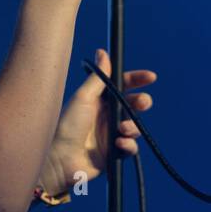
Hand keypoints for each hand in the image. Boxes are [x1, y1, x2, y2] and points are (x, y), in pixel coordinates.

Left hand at [40, 47, 156, 197]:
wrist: (59, 159)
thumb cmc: (66, 125)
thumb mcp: (83, 97)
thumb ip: (98, 77)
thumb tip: (103, 52)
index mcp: (99, 100)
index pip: (123, 85)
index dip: (137, 79)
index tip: (150, 77)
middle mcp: (107, 115)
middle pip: (133, 104)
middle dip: (142, 102)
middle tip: (142, 103)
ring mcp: (111, 134)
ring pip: (135, 126)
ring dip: (132, 126)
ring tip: (122, 129)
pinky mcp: (114, 153)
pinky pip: (131, 147)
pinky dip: (128, 145)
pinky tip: (119, 144)